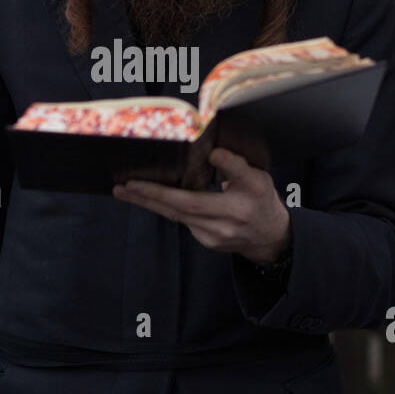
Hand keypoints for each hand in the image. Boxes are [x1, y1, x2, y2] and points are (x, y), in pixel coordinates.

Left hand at [113, 146, 291, 264]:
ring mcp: (217, 233)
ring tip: (124, 190)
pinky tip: (146, 197)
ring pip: (177, 215)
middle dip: (154, 193)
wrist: (269, 239)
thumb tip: (213, 152)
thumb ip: (238, 165)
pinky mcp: (207, 241)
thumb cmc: (261, 201)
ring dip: (149, 202)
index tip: (213, 153)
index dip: (227, 164)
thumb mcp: (259, 177)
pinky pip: (181, 220)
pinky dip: (162, 208)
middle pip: (189, 204)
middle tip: (127, 184)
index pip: (239, 175)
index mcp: (252, 194)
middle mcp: (234, 216)